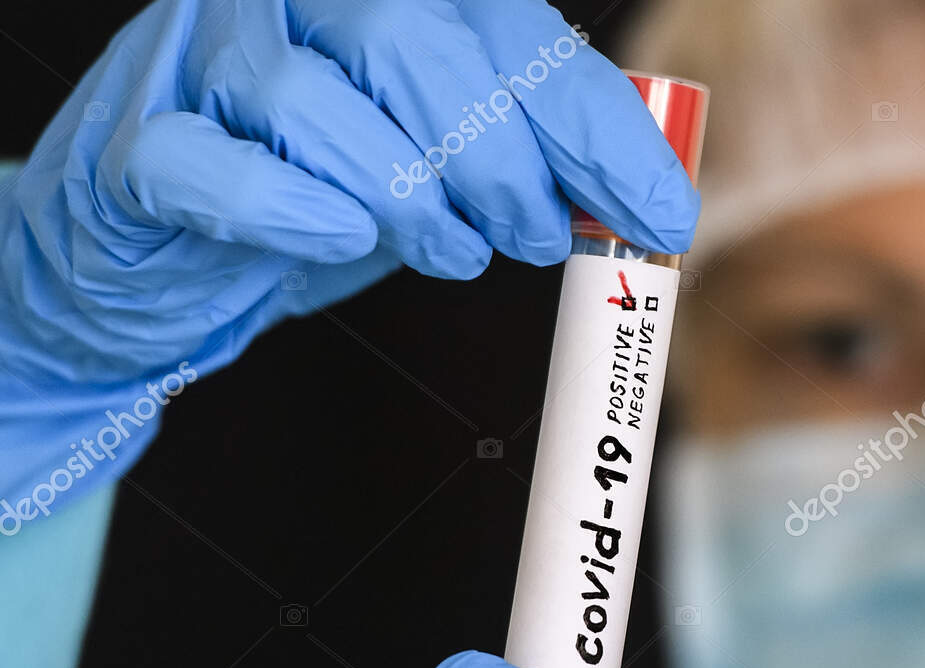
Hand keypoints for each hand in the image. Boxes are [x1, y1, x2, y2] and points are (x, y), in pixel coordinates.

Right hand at [0, 0, 696, 505]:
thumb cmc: (315, 198)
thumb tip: (639, 201)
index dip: (590, 123)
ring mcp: (198, 61)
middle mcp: (287, 3)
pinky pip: (211, 165)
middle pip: (412, 41)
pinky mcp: (134, 145)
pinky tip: (343, 241)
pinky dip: (291, 213)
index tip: (657, 216)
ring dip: (408, 198)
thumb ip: (525, 161)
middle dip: (499, 161)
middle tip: (529, 238)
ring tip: (448, 250)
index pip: (504, 24)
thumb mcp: (440, 169)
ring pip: (314, 103)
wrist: (161, 254)